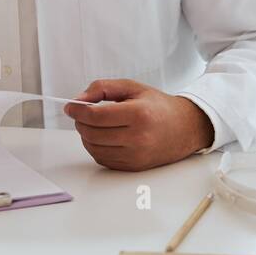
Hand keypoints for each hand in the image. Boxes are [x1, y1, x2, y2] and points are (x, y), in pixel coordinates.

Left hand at [63, 79, 214, 170]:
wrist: (184, 128)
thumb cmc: (158, 107)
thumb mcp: (133, 87)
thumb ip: (103, 88)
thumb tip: (79, 100)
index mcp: (138, 114)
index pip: (95, 116)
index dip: (77, 110)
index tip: (70, 107)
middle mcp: (138, 138)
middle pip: (91, 133)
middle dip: (80, 122)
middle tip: (81, 114)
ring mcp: (135, 155)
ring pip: (94, 148)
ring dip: (86, 135)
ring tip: (94, 124)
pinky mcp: (133, 167)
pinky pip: (103, 159)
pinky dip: (96, 147)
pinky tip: (103, 136)